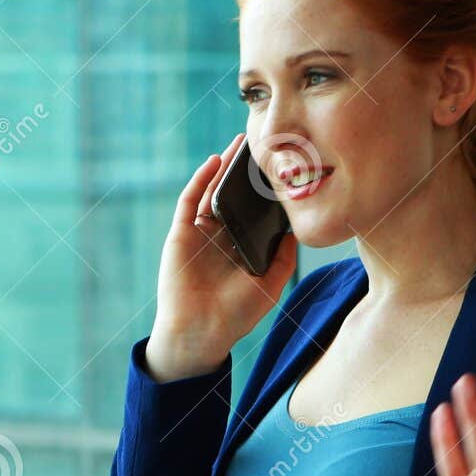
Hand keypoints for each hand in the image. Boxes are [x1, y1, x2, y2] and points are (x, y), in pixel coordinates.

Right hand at [147, 132, 297, 380]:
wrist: (201, 333)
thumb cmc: (235, 315)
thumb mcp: (269, 286)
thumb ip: (283, 260)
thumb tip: (294, 231)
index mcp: (239, 246)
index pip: (252, 210)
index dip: (263, 189)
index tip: (281, 166)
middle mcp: (219, 236)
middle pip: (232, 194)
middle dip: (245, 170)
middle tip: (261, 143)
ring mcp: (198, 233)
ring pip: (211, 191)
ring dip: (224, 167)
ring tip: (240, 144)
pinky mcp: (180, 234)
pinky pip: (190, 201)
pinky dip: (200, 179)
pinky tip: (215, 162)